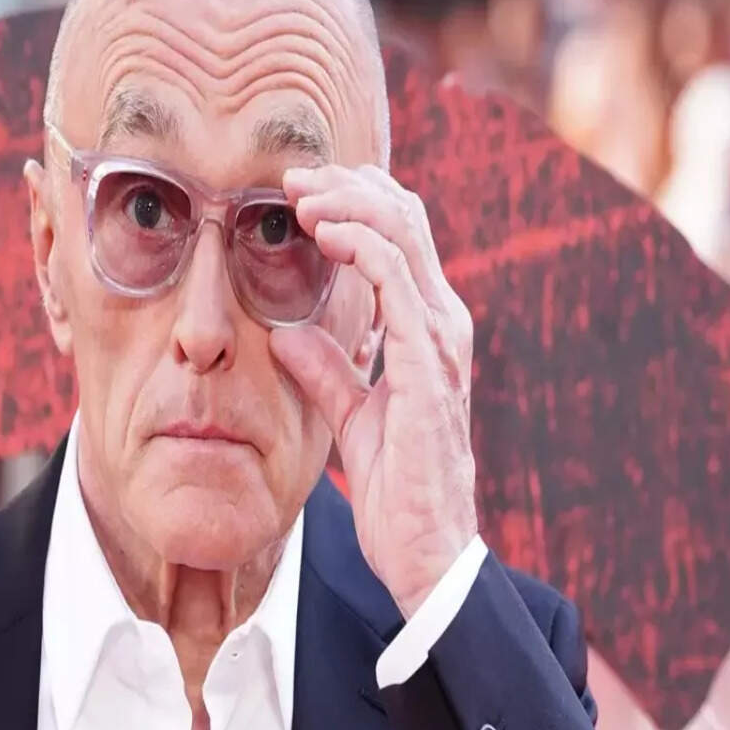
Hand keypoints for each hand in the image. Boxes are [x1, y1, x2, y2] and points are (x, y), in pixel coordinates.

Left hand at [271, 164, 477, 618]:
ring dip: (349, 203)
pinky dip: (362, 245)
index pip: (401, 237)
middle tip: (294, 177)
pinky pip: (397, 282)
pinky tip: (325, 234)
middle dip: (349, 187)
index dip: (356, 202)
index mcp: (427, 330)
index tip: (302, 193)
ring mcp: (440, 342)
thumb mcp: (352, 415)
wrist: (426, 552)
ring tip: (301, 195)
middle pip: (406, 220)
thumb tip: (286, 332)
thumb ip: (328, 369)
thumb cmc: (398, 488)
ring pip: (404, 236)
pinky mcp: (428, 364)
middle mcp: (442, 325)